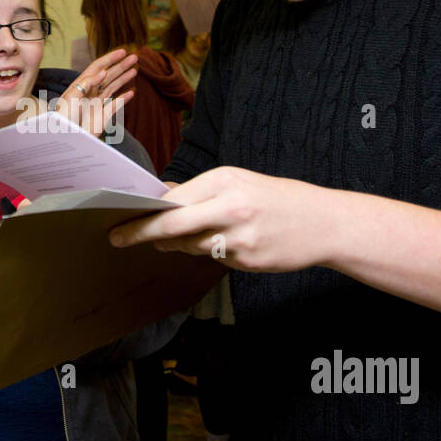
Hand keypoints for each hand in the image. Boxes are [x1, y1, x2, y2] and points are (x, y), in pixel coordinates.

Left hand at [52, 48, 137, 138]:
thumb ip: (87, 83)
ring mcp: (97, 104)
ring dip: (124, 78)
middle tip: (135, 57)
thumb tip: (104, 72)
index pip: (98, 67)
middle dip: (121, 66)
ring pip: (113, 87)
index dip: (111, 58)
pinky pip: (115, 105)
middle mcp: (90, 92)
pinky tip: (131, 92)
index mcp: (81, 85)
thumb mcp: (72, 97)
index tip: (123, 51)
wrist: (66, 140)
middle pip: (108, 75)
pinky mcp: (102, 116)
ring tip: (135, 70)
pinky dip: (124, 98)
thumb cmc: (64, 118)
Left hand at [108, 166, 337, 272]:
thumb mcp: (240, 183)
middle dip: (140, 233)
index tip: (119, 218)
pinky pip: (213, 259)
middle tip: (117, 238)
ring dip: (175, 245)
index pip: (173, 200)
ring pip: (190, 246)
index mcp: (225, 180)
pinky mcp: (247, 260)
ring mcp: (239, 236)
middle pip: (172, 226)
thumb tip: (162, 201)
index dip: (144, 212)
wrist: (323, 222)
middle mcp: (231, 206)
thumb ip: (201, 193)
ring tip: (173, 240)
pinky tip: (220, 244)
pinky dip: (207, 252)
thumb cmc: (277, 199)